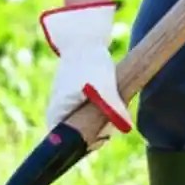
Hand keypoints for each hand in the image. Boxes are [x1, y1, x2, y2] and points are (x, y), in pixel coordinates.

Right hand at [40, 0, 132, 133]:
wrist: (85, 39)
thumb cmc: (90, 62)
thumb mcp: (104, 86)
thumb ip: (114, 108)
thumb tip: (126, 128)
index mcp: (58, 113)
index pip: (65, 144)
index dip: (84, 145)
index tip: (101, 137)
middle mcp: (59, 112)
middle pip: (78, 136)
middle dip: (97, 133)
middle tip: (112, 123)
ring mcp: (66, 106)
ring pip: (85, 125)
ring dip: (101, 122)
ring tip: (112, 109)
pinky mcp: (76, 99)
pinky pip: (88, 115)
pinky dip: (101, 112)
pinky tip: (110, 102)